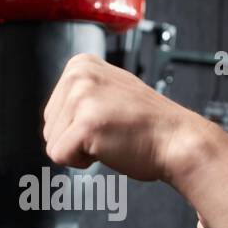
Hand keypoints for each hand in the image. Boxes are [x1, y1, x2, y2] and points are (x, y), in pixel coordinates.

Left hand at [43, 53, 207, 182]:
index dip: (78, 126)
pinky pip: (60, 157)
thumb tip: (57, 114)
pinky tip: (109, 148)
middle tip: (111, 130)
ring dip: (81, 150)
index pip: (53, 112)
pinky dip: (82, 162)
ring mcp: (81, 97)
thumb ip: (81, 95)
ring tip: (112, 136)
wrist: (178, 140)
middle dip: (76, 139)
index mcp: (80, 64)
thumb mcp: (109, 92)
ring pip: (52, 143)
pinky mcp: (85, 123)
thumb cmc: (148, 124)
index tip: (108, 119)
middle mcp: (78, 75)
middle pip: (49, 127)